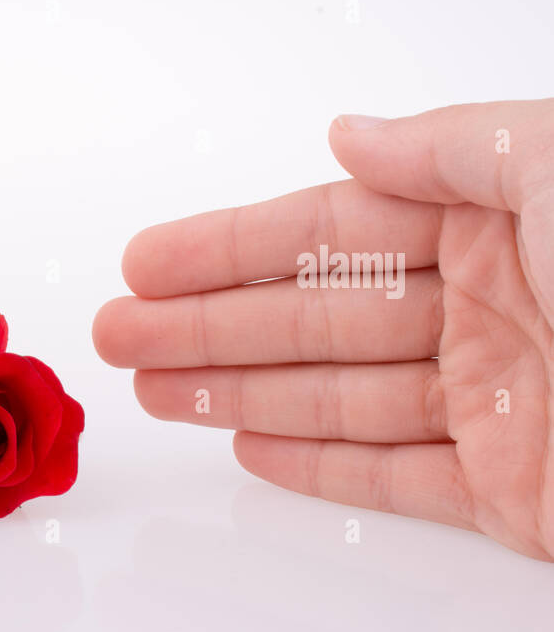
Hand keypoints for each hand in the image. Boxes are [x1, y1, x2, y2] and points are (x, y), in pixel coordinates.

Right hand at [94, 102, 553, 560]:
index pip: (330, 233)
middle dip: (205, 327)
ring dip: (235, 395)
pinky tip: (250, 450)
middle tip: (117, 335)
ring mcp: (501, 405)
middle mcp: (497, 309)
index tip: (148, 261)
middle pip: (313, 319)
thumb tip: (351, 137)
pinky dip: (318, 466)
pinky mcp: (516, 494)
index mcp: (508, 223)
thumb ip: (452, 146)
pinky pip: (396, 477)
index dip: (229, 248)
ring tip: (151, 391)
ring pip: (336, 397)